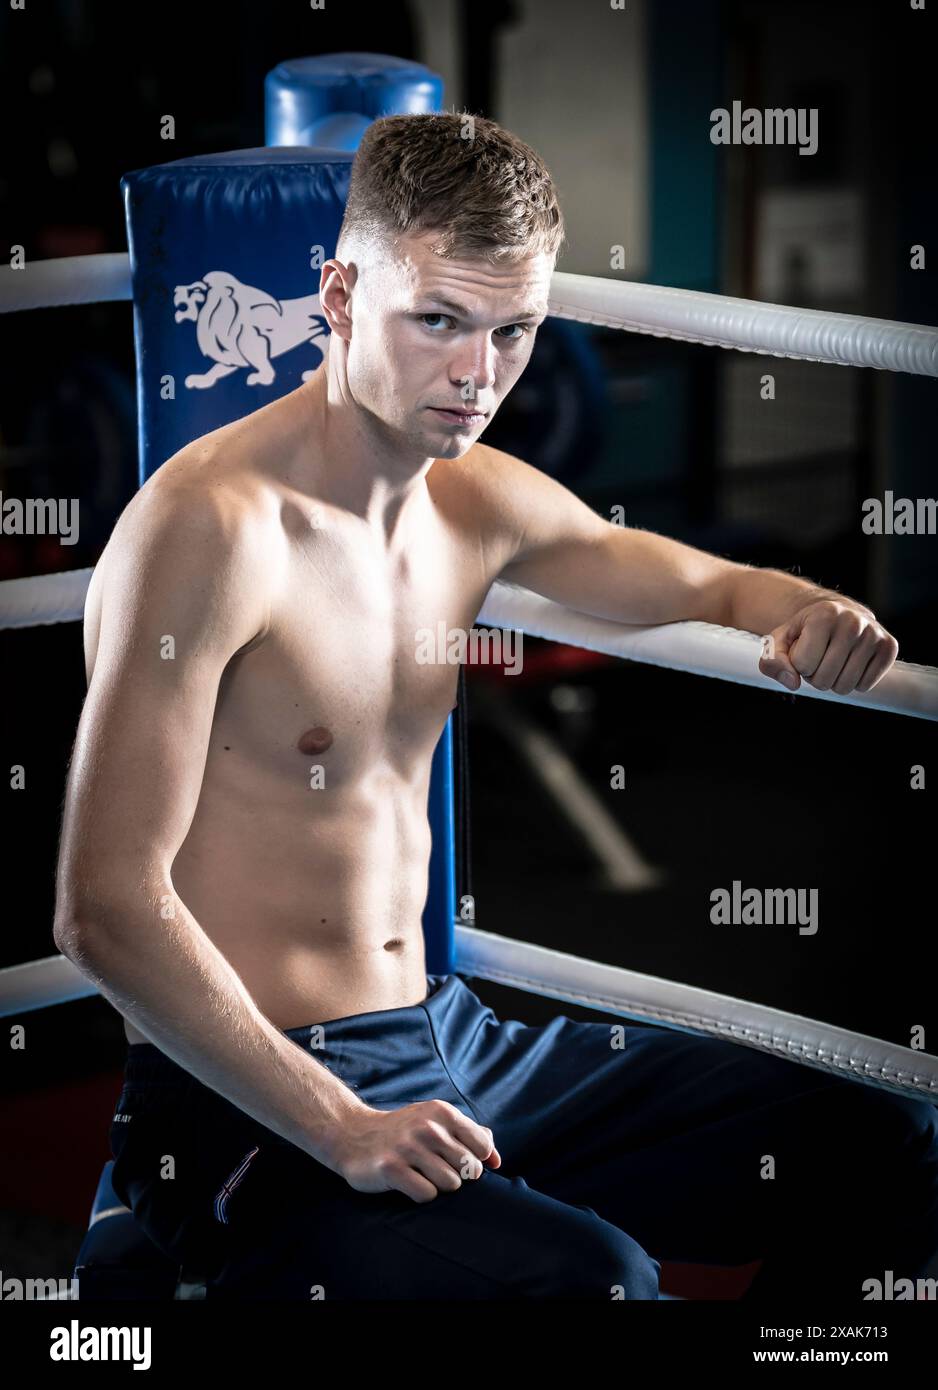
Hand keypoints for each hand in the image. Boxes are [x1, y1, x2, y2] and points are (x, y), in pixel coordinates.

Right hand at [330, 1100, 501, 1202]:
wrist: (353, 1134)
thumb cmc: (404, 1132)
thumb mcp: (436, 1121)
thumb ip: (470, 1135)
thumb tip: (496, 1160)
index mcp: (442, 1112)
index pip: (482, 1147)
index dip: (475, 1160)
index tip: (457, 1160)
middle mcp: (428, 1127)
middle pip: (469, 1169)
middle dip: (456, 1175)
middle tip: (433, 1168)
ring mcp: (408, 1147)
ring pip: (450, 1184)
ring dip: (438, 1186)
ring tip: (419, 1174)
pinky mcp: (391, 1168)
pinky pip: (426, 1195)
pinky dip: (420, 1194)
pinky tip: (407, 1182)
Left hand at [759, 598, 898, 695]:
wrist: (837, 615)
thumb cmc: (804, 631)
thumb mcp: (779, 641)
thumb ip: (772, 662)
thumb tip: (793, 682)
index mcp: (824, 615)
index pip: (802, 665)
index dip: (798, 664)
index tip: (804, 649)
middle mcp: (853, 621)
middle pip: (824, 680)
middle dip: (815, 675)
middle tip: (819, 657)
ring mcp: (874, 634)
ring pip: (845, 686)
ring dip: (834, 680)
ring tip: (833, 659)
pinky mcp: (889, 647)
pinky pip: (864, 686)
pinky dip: (854, 682)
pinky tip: (851, 662)